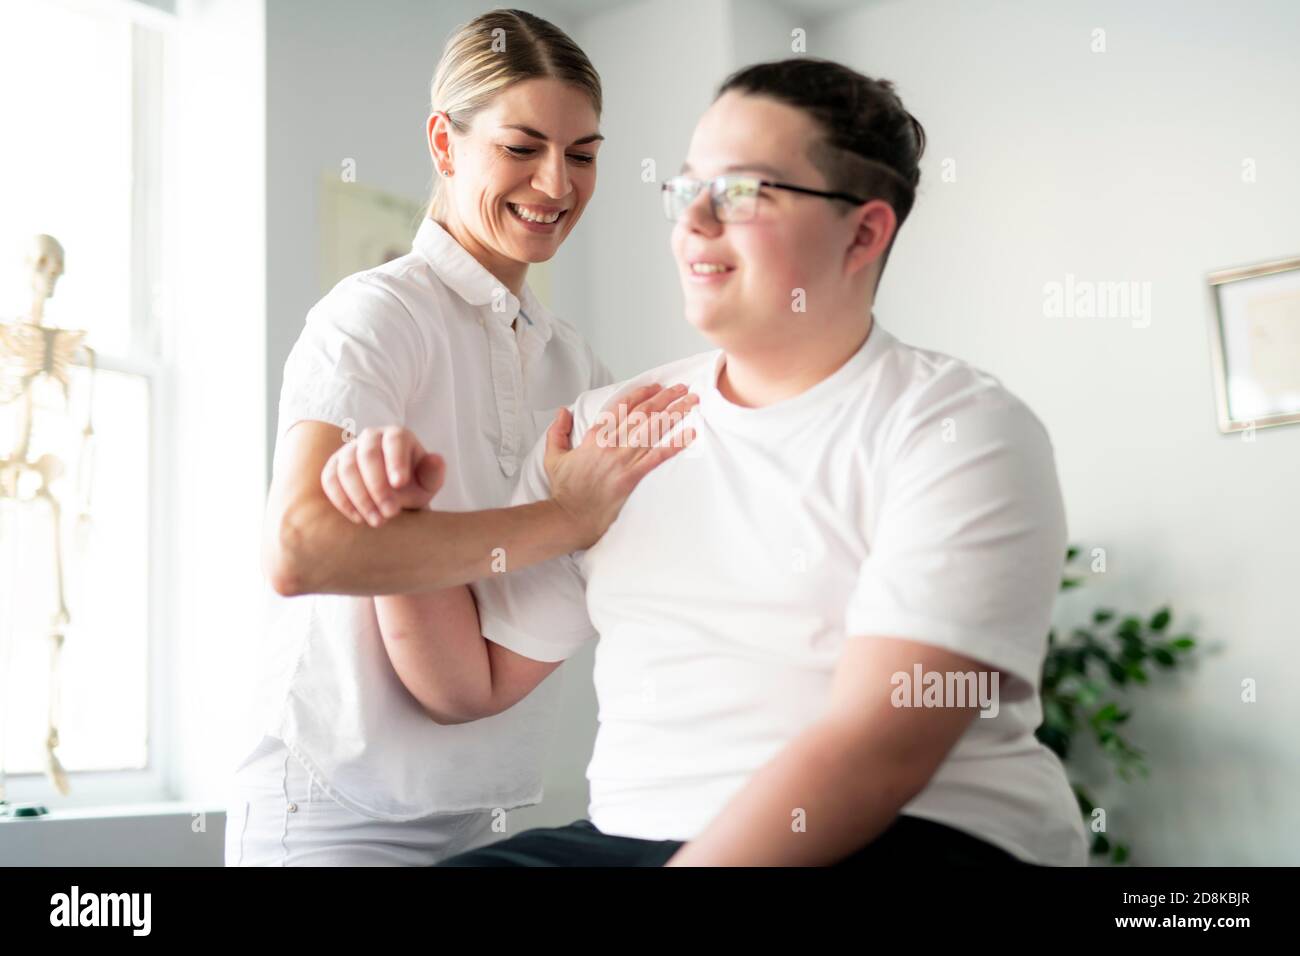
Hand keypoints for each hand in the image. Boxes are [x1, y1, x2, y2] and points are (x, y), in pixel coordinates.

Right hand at [321, 425, 446, 526]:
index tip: (400, 484)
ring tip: (377, 521)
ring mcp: (349, 450)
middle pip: (368, 455)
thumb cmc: (414, 485)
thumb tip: (436, 459)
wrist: (393, 496)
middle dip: (378, 486)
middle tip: (391, 513)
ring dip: (361, 497)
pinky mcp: (333, 467)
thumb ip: (433, 472)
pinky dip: (342, 500)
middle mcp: (370, 437)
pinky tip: (359, 518)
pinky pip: (330, 480)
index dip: (396, 461)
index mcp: (397, 436)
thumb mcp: (429, 482)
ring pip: (347, 469)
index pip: (395, 441)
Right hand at [544, 382, 697, 546]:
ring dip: (674, 413)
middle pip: (643, 413)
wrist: (569, 517)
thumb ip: (557, 432)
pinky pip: (657, 457)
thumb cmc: (564, 490)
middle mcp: (610, 444)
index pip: (622, 408)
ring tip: (691, 401)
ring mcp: (622, 460)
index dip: (641, 394)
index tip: (656, 387)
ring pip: (653, 429)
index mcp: (594, 437)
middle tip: (683, 388)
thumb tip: (562, 412)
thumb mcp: (553, 457)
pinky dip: (675, 444)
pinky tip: (690, 434)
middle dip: (665, 397)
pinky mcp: (631, 477)